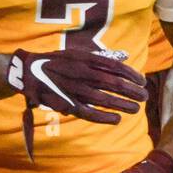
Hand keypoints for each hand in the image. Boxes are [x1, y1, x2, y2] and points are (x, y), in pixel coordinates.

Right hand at [8, 47, 147, 157]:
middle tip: (144, 97)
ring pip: (105, 99)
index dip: (132, 75)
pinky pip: (89, 113)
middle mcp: (82, 74)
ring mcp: (75, 90)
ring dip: (123, 105)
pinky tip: (116, 120)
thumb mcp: (76, 53)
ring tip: (136, 109)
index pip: (115, 67)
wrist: (28, 72)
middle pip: (114, 84)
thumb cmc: (55, 61)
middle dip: (132, 91)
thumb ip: (98, 57)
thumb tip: (123, 58)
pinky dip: (104, 117)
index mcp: (85, 60)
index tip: (142, 81)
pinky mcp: (67, 104)